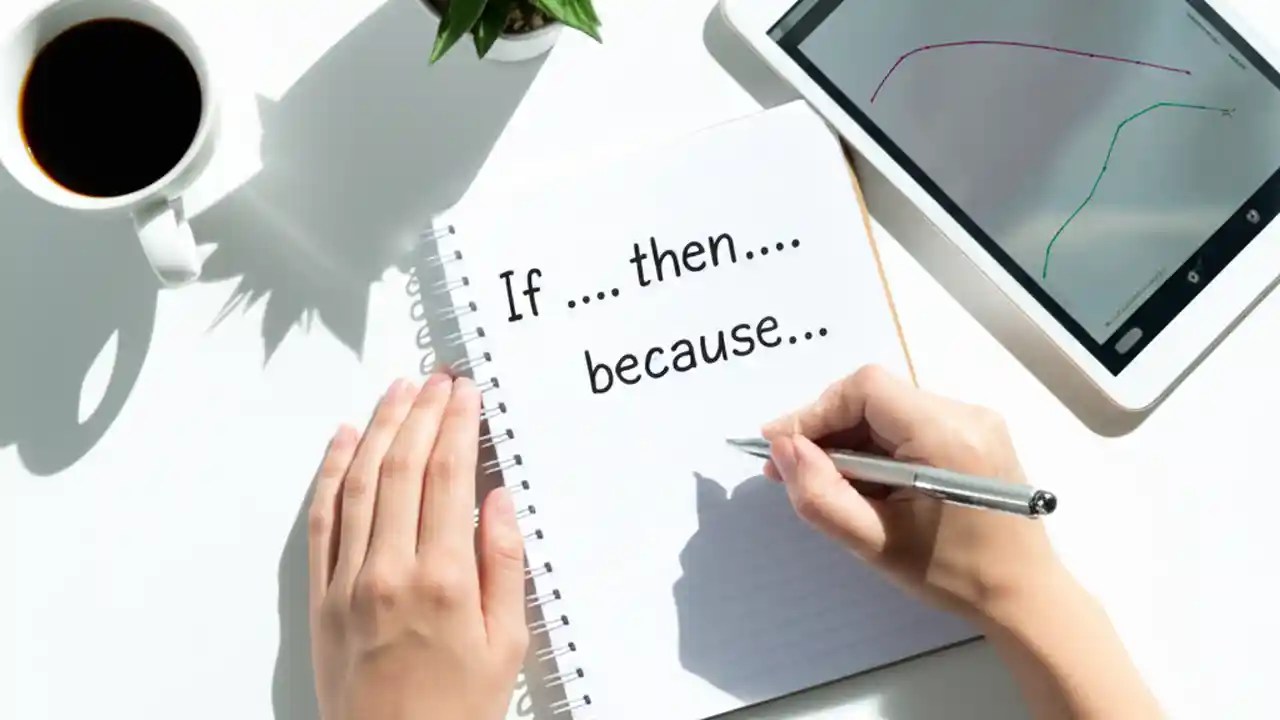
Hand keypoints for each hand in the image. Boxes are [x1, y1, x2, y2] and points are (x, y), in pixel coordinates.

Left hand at [308, 375, 527, 719]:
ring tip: (397, 391)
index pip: (447, 477)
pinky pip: (322, 519)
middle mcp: (389, 571)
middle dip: (420, 413)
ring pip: (359, 482)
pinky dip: (330, 472)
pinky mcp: (320, 596)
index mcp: (444, 580)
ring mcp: (347, 581)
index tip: (465, 393)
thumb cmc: (458, 707)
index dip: (456, 425)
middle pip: (401, 467)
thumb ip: (504, 564)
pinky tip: (344, 439)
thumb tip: (498, 497)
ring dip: (378, 427)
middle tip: (437, 379)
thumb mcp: (506, 643)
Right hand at [762, 365, 1061, 623]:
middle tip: (791, 470)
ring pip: (888, 408)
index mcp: (947, 436)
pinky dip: (877, 445)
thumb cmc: (954, 575)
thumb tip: (783, 448)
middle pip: (875, 396)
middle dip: (827, 428)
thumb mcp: (876, 543)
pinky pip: (909, 422)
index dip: (815, 412)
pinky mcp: (975, 433)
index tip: (780, 448)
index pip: (865, 389)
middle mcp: (966, 414)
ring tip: (828, 482)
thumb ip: (823, 495)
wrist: (1024, 595)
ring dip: (850, 439)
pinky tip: (865, 481)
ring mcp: (975, 420)